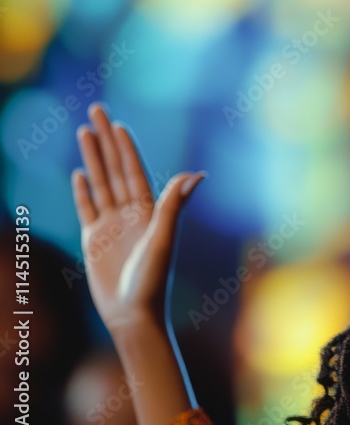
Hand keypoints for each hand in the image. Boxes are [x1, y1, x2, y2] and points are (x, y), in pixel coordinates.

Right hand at [71, 101, 205, 330]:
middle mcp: (130, 212)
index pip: (133, 169)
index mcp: (149, 209)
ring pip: (99, 182)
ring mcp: (111, 224)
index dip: (125, 146)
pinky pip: (87, 208)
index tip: (117, 123)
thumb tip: (196, 174)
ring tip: (83, 131)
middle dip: (105, 140)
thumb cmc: (152, 280)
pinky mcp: (94, 240)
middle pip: (114, 168)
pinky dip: (83, 191)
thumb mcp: (164, 238)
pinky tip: (80, 173)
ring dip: (92, 157)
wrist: (133, 314)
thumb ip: (174, 205)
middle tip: (95, 110)